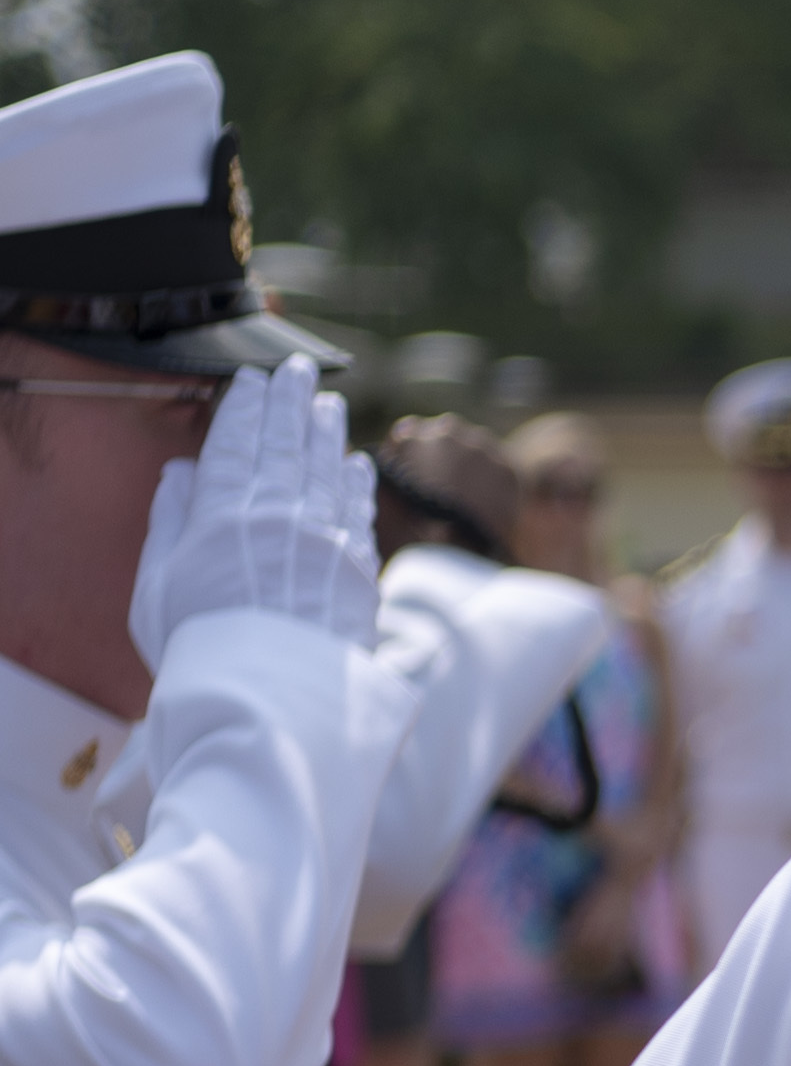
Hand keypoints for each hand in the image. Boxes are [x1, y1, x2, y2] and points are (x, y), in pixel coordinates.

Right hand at [127, 361, 378, 669]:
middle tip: (300, 369)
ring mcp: (325, 539)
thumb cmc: (198, 645)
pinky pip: (358, 509)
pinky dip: (356, 481)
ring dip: (328, 432)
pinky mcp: (359, 568)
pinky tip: (356, 462)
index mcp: (223, 514)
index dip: (247, 407)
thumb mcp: (157, 582)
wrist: (268, 696)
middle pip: (288, 444)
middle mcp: (279, 515)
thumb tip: (182, 471)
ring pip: (327, 468)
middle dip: (293, 402)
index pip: (237, 444)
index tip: (255, 379)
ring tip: (330, 404)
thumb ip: (170, 520)